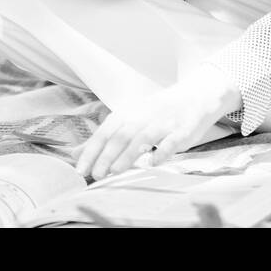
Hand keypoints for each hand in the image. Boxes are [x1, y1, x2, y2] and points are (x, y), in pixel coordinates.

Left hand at [74, 62, 242, 181]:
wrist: (195, 95)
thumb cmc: (157, 112)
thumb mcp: (129, 119)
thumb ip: (104, 138)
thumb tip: (75, 154)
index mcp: (129, 113)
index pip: (106, 132)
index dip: (92, 150)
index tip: (80, 170)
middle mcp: (144, 116)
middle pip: (122, 135)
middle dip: (107, 155)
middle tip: (96, 174)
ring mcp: (164, 122)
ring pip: (144, 137)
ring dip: (128, 154)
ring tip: (115, 171)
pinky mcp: (183, 129)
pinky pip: (172, 140)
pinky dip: (162, 151)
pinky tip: (154, 163)